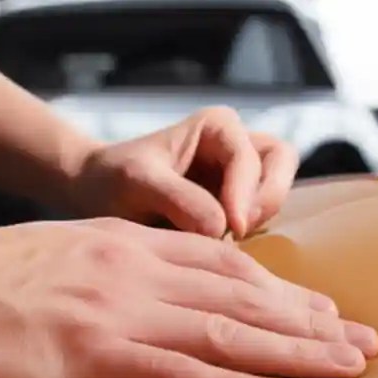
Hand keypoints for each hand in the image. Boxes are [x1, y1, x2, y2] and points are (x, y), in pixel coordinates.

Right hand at [0, 218, 377, 377]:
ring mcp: (114, 310)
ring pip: (227, 331)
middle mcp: (131, 268)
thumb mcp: (46, 260)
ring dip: (296, 351)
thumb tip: (127, 302)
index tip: (322, 310)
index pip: (222, 263)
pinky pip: (180, 374)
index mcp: (121, 243)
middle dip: (310, 319)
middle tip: (365, 341)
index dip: (280, 289)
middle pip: (242, 294)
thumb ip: (98, 272)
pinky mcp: (89, 354)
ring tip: (349, 367)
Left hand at [69, 107, 296, 238]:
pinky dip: (252, 233)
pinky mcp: (238, 205)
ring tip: (228, 242)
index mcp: (216, 126)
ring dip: (261, 217)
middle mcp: (236, 145)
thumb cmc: (113, 179)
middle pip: (281, 162)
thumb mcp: (136, 181)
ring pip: (277, 190)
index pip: (250, 155)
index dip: (245, 190)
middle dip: (267, 198)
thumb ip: (177, 198)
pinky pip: (262, 216)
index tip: (232, 227)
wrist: (96, 196)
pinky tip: (223, 251)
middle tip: (241, 232)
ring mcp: (241, 176)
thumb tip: (220, 226)